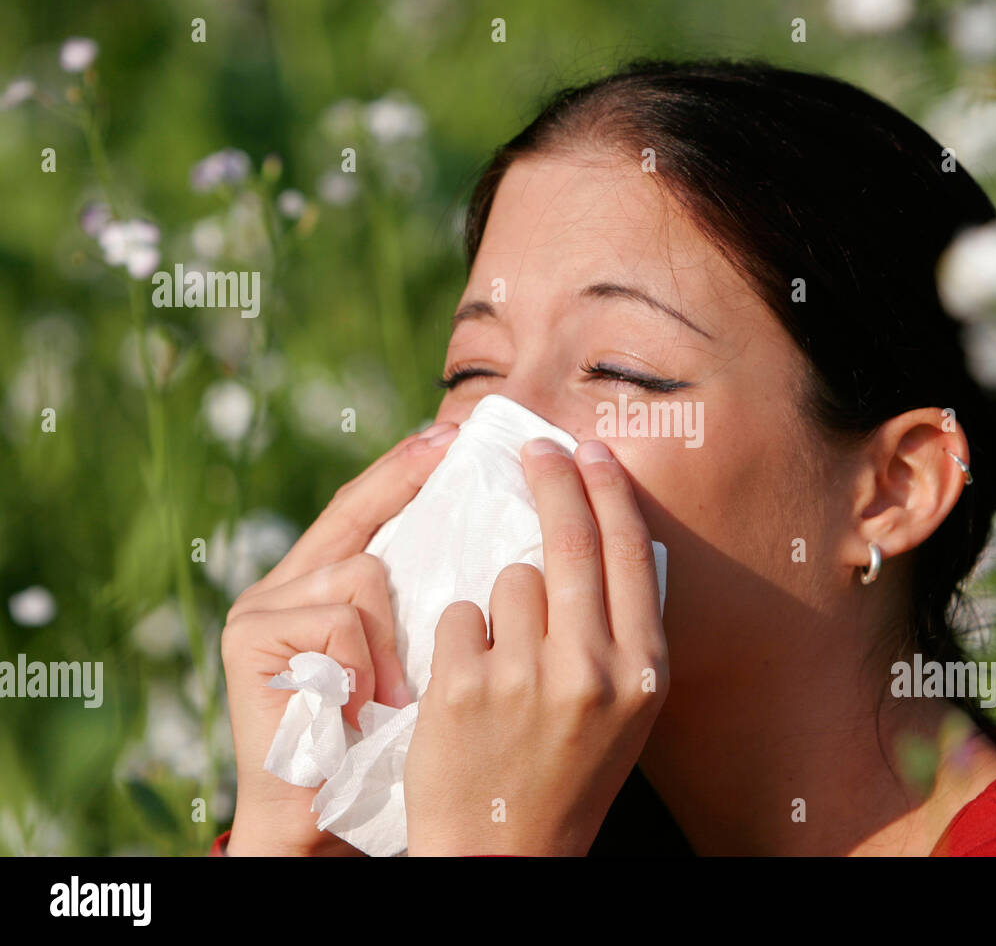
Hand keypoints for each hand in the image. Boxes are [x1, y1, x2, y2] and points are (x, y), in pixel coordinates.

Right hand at [221, 423, 458, 855]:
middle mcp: (282, 586)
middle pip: (354, 514)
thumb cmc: (378, 744)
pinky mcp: (248, 636)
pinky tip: (363, 703)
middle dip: (403, 477)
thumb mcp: (407, 658)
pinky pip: (343, 615)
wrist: (325, 819)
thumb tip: (487, 542)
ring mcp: (261, 608)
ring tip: (391, 692)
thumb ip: (417, 602)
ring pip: (363, 573)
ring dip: (392, 636)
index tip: (449, 435)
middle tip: (449, 442)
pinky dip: (367, 660)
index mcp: (317, 588)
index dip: (403, 470)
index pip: (364, 513)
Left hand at [403, 437, 668, 855]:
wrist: (502, 855)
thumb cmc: (569, 774)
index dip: (610, 491)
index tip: (591, 450)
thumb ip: (625, 633)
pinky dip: (461, 636)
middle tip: (536, 446)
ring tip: (505, 661)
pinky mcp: (460, 688)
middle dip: (553, 477)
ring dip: (504, 602)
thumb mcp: (627, 711)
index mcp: (643, 673)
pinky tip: (469, 682)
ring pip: (510, 580)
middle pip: (571, 540)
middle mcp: (593, 671)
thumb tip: (612, 534)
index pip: (630, 553)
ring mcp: (524, 678)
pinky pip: (460, 614)